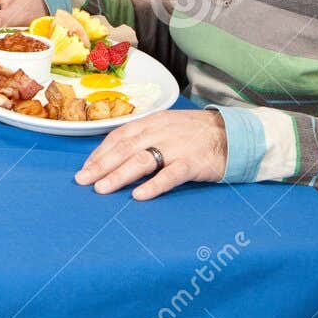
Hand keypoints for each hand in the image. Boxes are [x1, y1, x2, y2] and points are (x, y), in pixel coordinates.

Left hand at [75, 110, 226, 199]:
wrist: (233, 133)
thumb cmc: (195, 133)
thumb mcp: (166, 126)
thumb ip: (143, 136)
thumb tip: (114, 154)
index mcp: (151, 122)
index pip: (119, 136)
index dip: (100, 152)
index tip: (86, 167)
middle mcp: (160, 131)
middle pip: (125, 148)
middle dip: (101, 165)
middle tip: (83, 180)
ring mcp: (177, 147)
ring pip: (142, 160)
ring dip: (119, 175)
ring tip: (102, 189)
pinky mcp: (193, 163)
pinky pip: (171, 175)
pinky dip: (154, 185)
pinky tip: (139, 195)